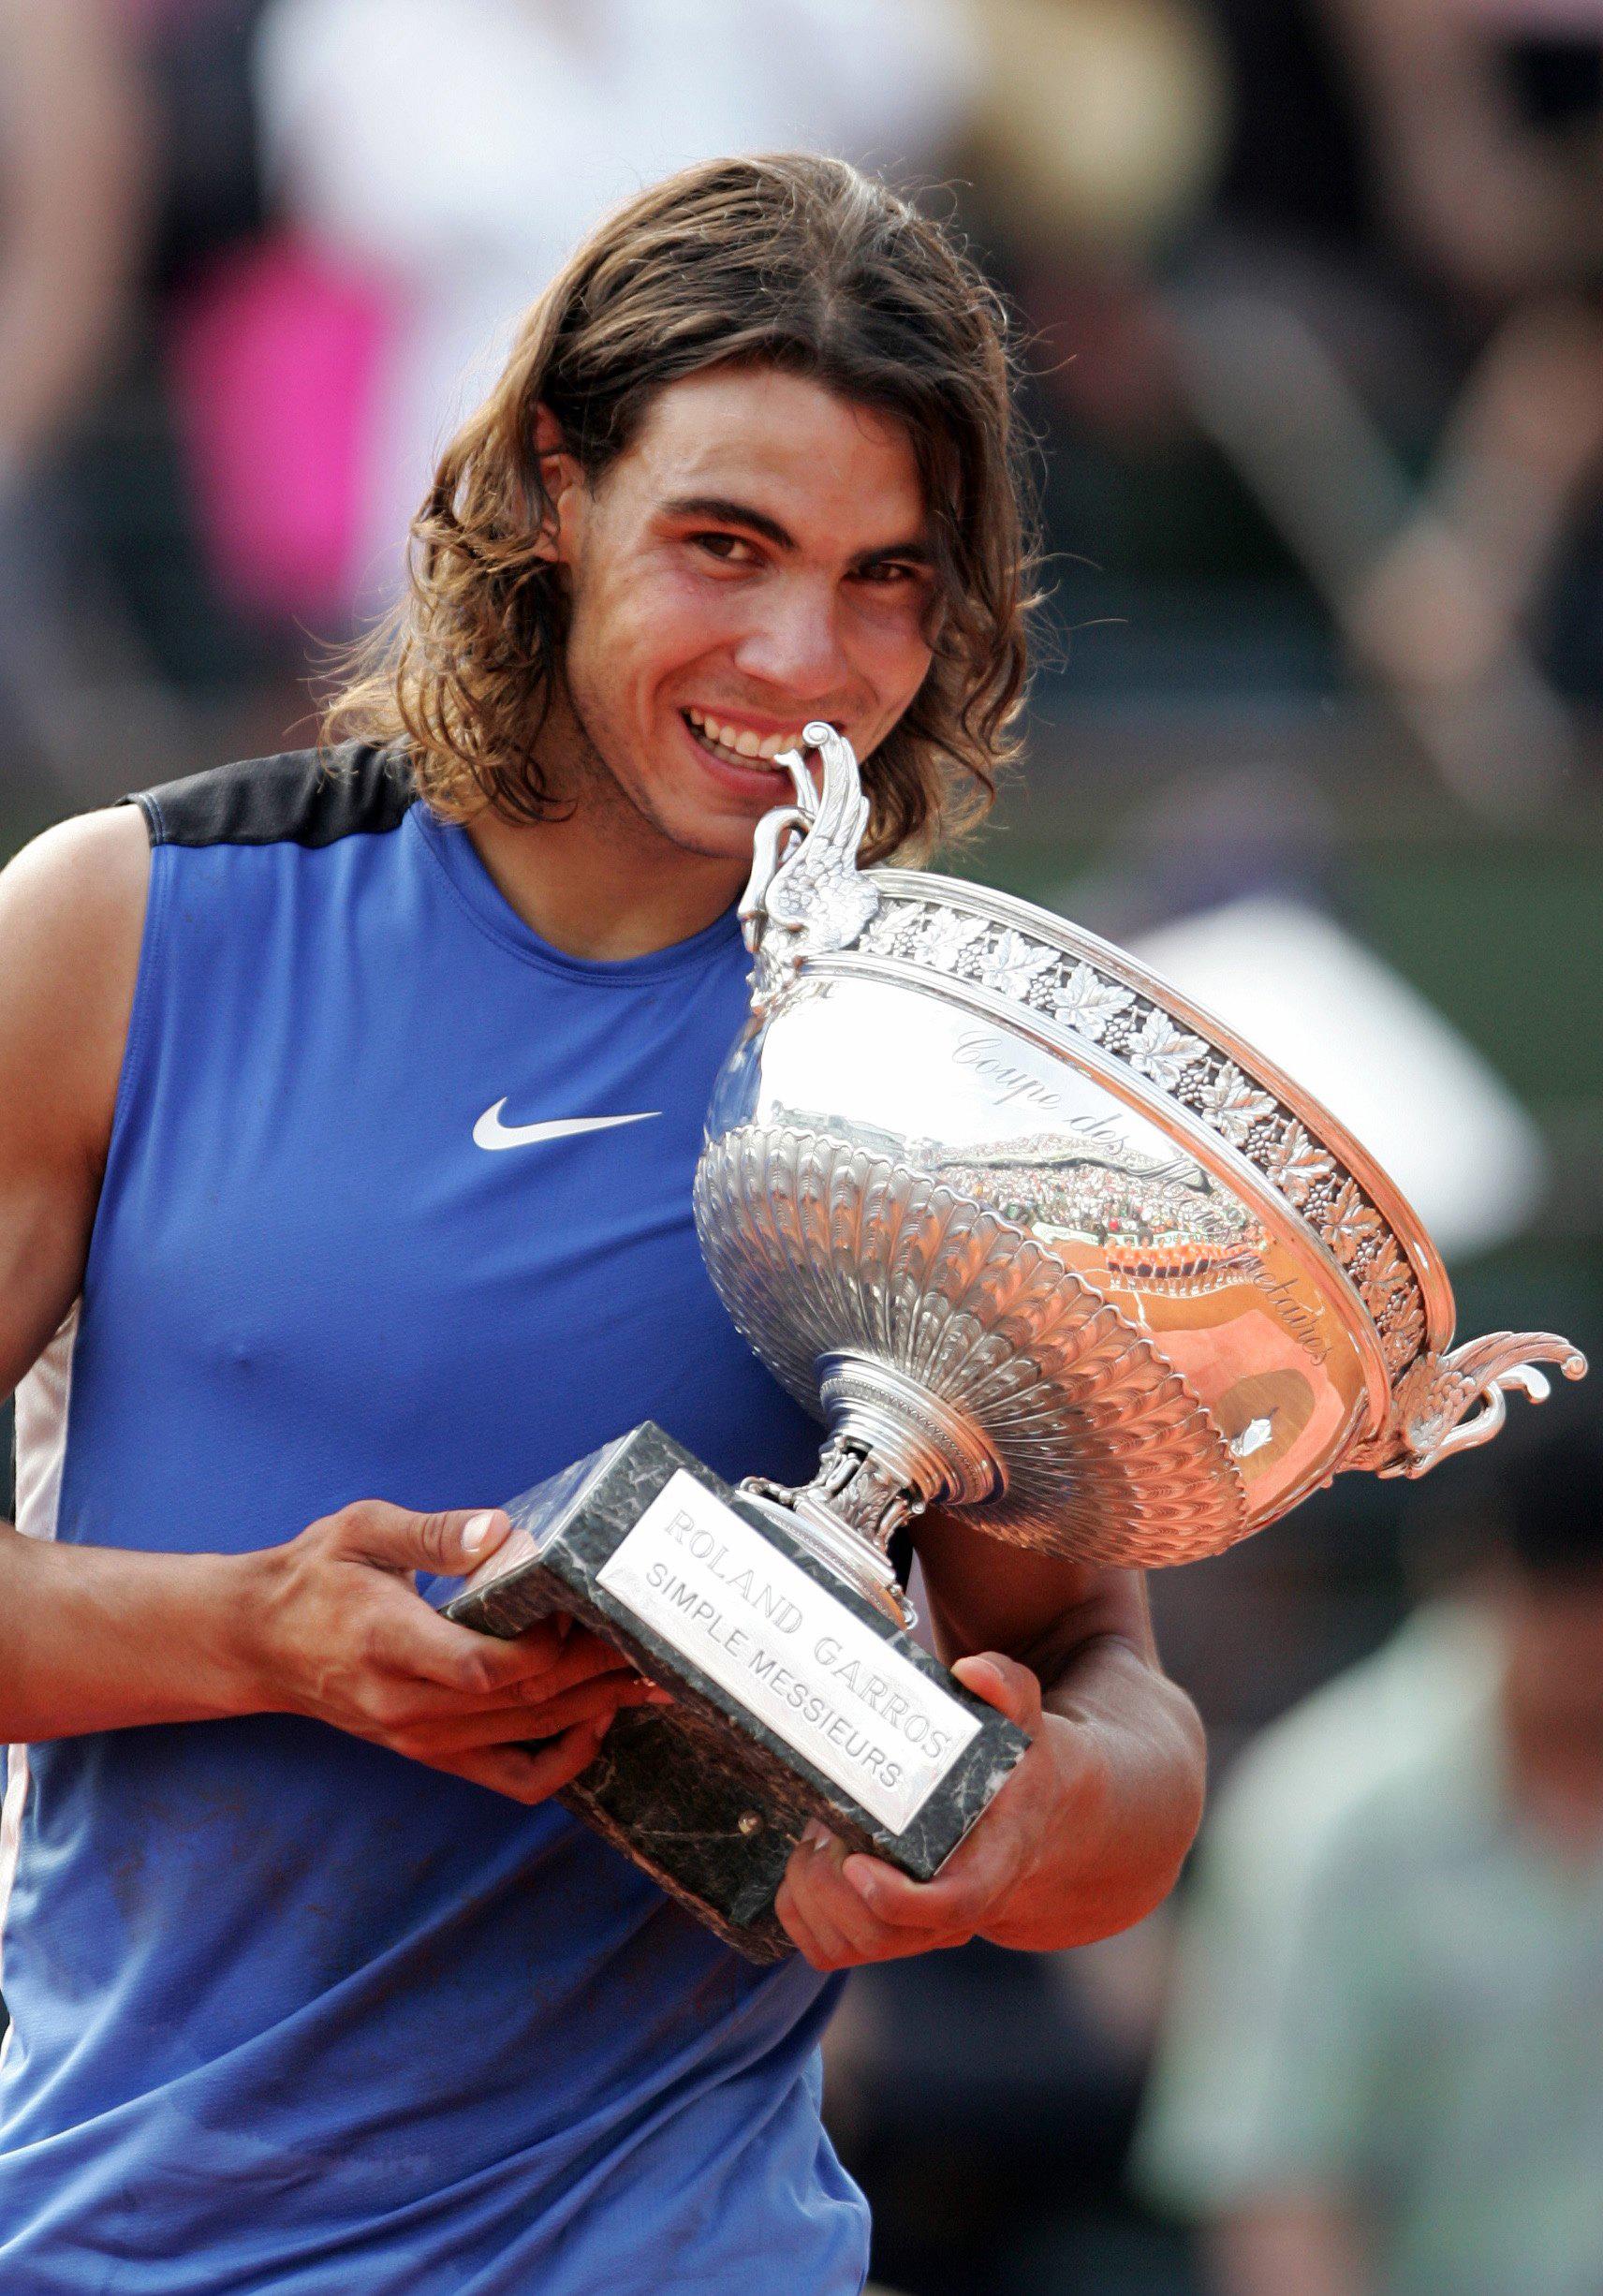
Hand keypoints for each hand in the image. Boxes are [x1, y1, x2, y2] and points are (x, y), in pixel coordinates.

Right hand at [243, 1500, 664, 1802]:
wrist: (260, 1641)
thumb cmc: (317, 1574)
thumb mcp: (363, 1530)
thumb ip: (433, 1532)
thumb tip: (502, 1530)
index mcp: (386, 1641)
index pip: (480, 1667)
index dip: (544, 1647)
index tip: (580, 1607)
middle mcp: (404, 1703)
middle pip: (520, 1702)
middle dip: (595, 1672)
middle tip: (653, 1640)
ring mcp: (419, 1738)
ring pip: (526, 1738)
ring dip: (596, 1709)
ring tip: (651, 1676)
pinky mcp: (431, 1753)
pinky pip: (512, 1778)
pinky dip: (564, 1761)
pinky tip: (597, 1722)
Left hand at [774, 1652, 1096, 1969]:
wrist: (1023, 1819)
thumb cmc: (1014, 1769)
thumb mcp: (1024, 1721)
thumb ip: (1007, 1688)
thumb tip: (970, 1671)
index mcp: (993, 1864)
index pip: (955, 1907)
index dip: (900, 1899)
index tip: (855, 1863)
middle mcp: (954, 1912)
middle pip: (879, 1932)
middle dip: (828, 1881)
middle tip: (822, 1824)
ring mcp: (917, 1934)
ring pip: (843, 1945)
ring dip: (808, 1891)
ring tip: (817, 1835)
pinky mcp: (882, 1937)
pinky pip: (823, 1949)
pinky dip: (798, 1910)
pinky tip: (810, 1859)